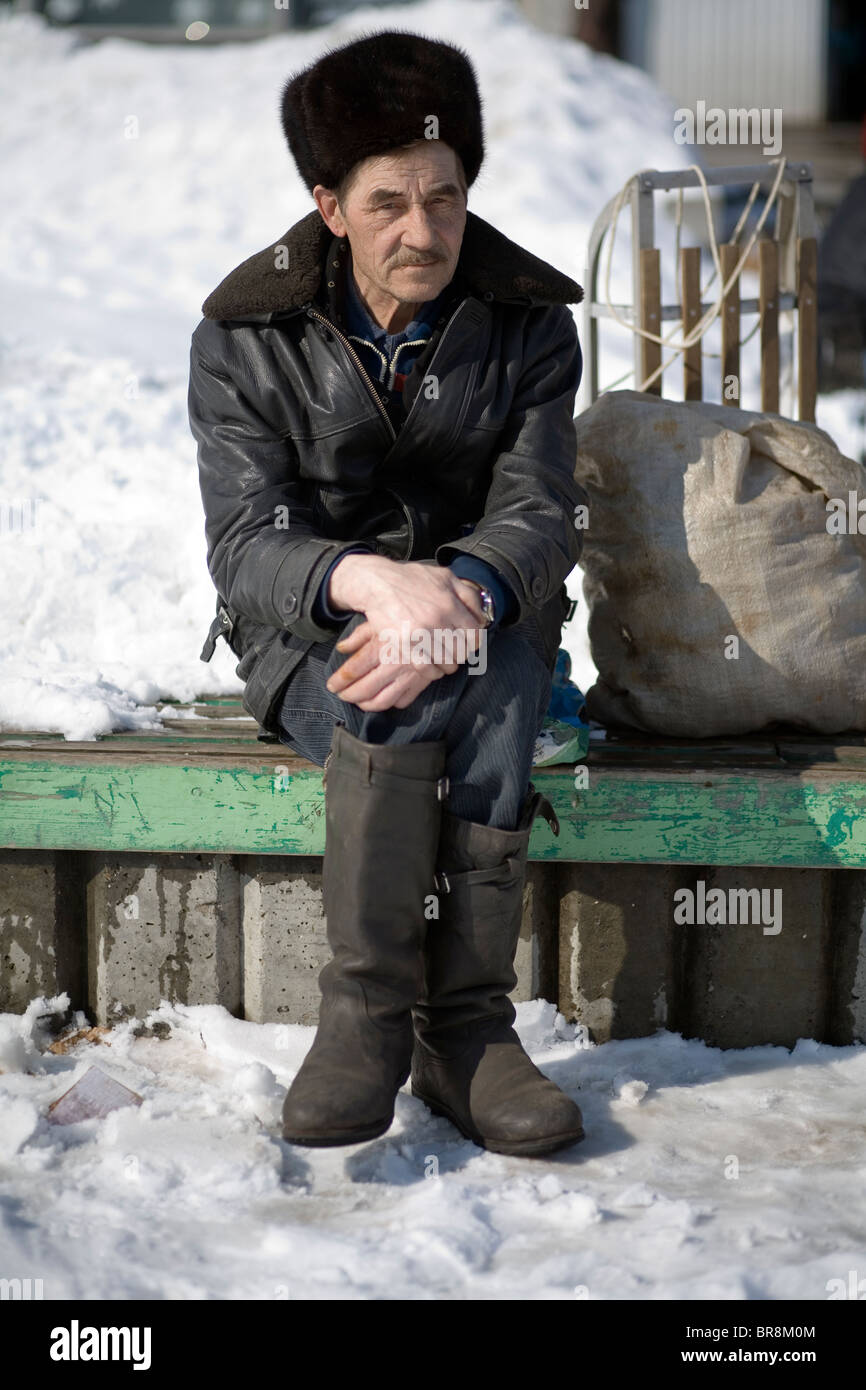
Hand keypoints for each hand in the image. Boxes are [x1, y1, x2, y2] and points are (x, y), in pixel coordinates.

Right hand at [325, 555, 487, 710]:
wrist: (377, 583)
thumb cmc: (411, 579)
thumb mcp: (445, 577)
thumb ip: (468, 595)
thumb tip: (482, 617)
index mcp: (449, 604)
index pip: (475, 636)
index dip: (473, 642)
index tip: (467, 642)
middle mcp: (437, 620)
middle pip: (462, 651)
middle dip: (461, 654)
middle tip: (454, 651)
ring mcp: (420, 634)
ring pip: (447, 663)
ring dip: (448, 665)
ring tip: (444, 660)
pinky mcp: (404, 644)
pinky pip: (426, 668)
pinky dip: (433, 672)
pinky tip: (432, 667)